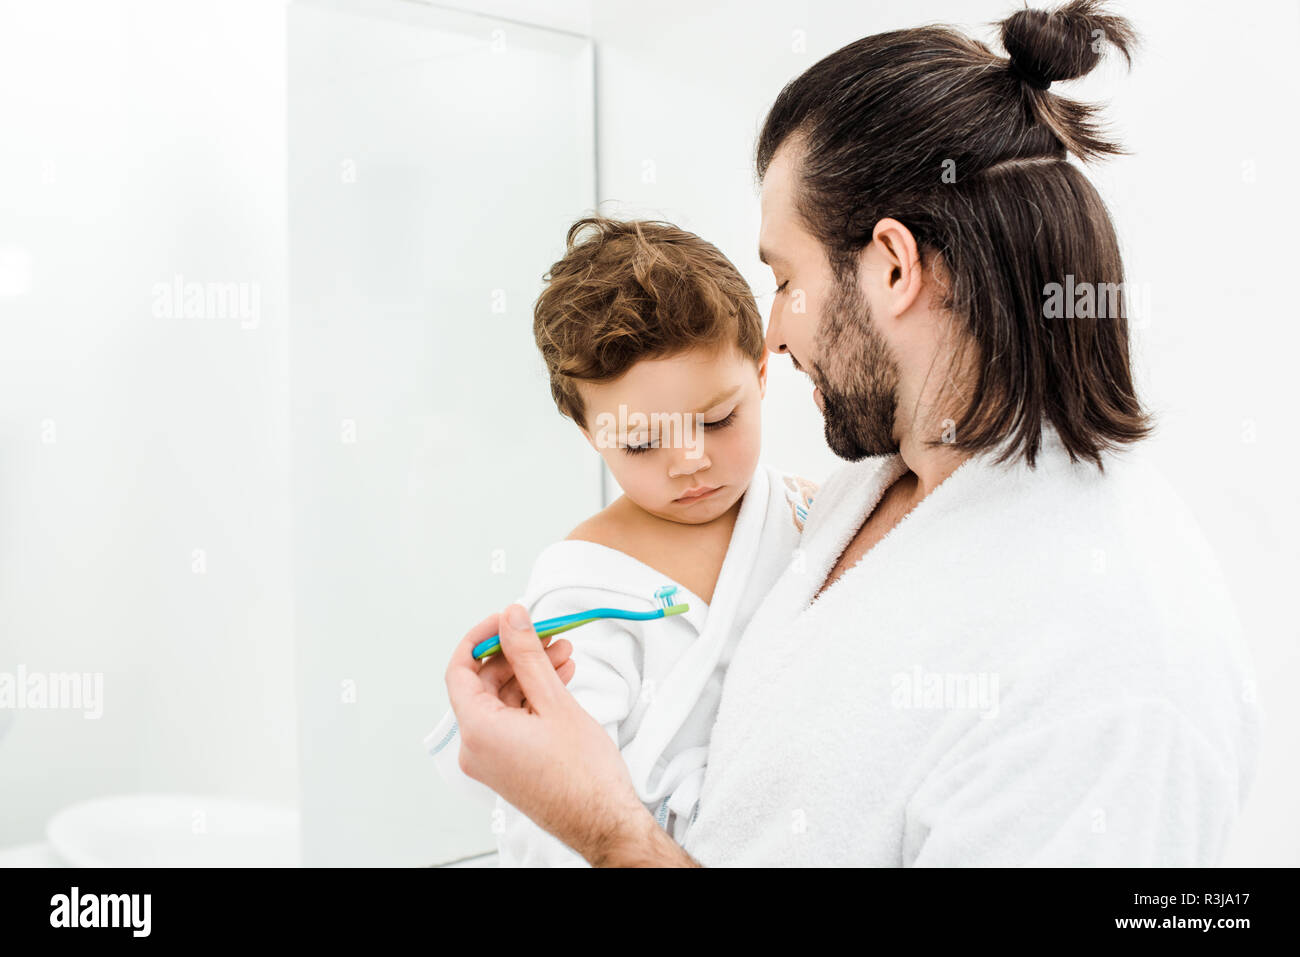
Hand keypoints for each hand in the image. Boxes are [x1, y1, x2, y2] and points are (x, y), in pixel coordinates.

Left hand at [445, 603, 651, 864]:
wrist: (605, 821)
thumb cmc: (584, 777)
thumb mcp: (554, 702)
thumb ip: (527, 655)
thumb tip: (511, 620)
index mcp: (478, 732)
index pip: (460, 670)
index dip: (482, 638)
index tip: (506, 620)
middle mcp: (476, 748)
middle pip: (483, 683)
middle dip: (516, 654)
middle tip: (545, 634)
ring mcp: (492, 758)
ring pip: (501, 700)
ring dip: (529, 674)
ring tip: (562, 654)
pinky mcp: (508, 764)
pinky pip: (511, 720)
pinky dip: (532, 697)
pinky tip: (559, 679)